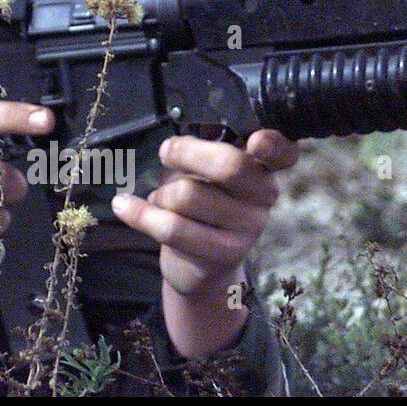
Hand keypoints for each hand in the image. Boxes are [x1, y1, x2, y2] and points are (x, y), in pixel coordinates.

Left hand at [110, 127, 299, 356]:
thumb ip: (199, 151)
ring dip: (162, 194)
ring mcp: (248, 228)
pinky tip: (123, 205)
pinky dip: (139, 213)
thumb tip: (177, 141)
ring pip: (188, 195)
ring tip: (161, 200)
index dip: (274, 144)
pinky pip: (172, 228)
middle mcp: (264, 197)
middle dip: (186, 153)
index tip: (257, 140)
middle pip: (230, 166)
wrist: (198, 265)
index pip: (283, 153)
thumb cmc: (198, 205)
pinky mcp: (225, 254)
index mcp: (261, 169)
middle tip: (166, 152)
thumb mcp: (200, 173)